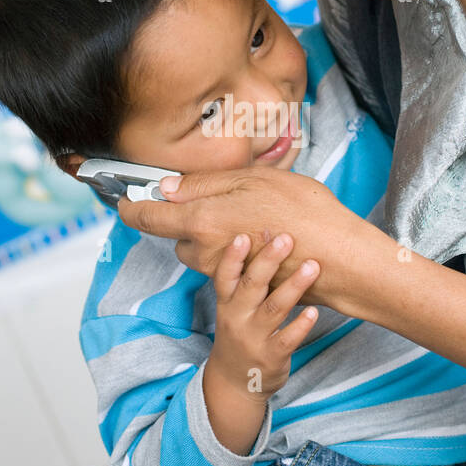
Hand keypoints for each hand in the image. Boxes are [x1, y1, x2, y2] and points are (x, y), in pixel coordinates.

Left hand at [116, 165, 363, 308]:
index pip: (146, 218)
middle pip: (178, 235)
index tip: (125, 198)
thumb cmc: (303, 213)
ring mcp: (222, 272)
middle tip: (223, 198)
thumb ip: (205, 184)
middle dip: (190, 217)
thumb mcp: (254, 180)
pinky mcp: (240, 285)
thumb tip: (167, 188)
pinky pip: (225, 263)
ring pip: (202, 249)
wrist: (340, 261)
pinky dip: (235, 249)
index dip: (130, 207)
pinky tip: (264, 236)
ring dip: (216, 234)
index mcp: (201, 222)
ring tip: (254, 216)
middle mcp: (204, 252)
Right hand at [210, 232, 320, 398]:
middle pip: (251, 286)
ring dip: (294, 286)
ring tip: (313, 266)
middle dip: (268, 261)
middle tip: (286, 239)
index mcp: (226, 304)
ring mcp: (254, 338)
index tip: (243, 235)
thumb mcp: (233, 310)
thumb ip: (247, 282)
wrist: (235, 383)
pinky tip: (314, 311)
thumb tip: (268, 239)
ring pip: (274, 308)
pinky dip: (301, 324)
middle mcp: (237, 319)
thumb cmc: (240, 335)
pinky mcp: (272, 356)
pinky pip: (288, 338)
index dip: (232, 257)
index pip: (224, 277)